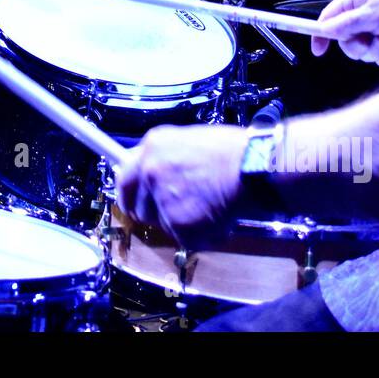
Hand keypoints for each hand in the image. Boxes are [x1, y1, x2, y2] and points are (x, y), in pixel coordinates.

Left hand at [115, 124, 247, 250]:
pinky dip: (200, 234)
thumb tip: (154, 172)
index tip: (132, 199)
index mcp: (153, 146)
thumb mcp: (189, 141)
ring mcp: (162, 198)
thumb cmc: (233, 152)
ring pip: (161, 223)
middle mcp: (151, 171)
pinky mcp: (178, 223)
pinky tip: (216, 217)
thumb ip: (165, 157)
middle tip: (177, 209)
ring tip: (206, 207)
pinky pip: (183, 237)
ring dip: (179, 222)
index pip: (123, 177)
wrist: (255, 167)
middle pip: (137, 205)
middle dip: (154, 211)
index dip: (130, 192)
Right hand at [310, 0, 378, 67]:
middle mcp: (361, 15)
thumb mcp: (371, 14)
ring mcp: (374, 30)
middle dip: (358, 46)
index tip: (318, 51)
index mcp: (354, 1)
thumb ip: (346, 24)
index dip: (321, 34)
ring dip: (374, 51)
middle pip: (345, 39)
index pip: (328, 17)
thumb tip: (324, 30)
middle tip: (369, 43)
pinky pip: (377, 57)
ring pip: (361, 51)